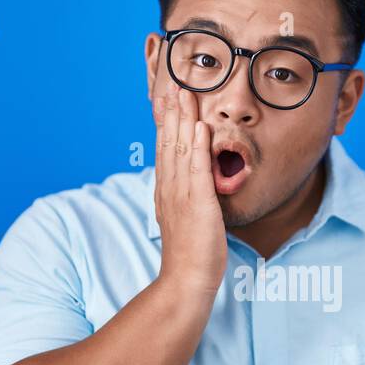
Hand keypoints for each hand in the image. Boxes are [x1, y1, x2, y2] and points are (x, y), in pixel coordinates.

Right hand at [151, 68, 226, 297]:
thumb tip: (192, 187)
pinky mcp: (198, 205)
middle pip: (168, 143)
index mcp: (167, 192)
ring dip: (182, 120)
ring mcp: (182, 196)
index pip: (165, 150)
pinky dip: (197, 147)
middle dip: (171, 112)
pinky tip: (199, 127)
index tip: (166, 100)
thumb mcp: (186, 220)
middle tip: (173, 84)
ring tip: (184, 93)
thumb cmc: (191, 255)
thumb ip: (187, 200)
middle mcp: (170, 189)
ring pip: (179, 150)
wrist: (186, 280)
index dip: (166, 123)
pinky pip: (196, 170)